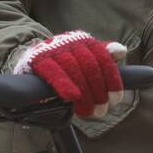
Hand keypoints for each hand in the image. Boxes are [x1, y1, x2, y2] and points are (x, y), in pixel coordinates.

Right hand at [12, 30, 126, 117]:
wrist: (31, 61)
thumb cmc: (64, 64)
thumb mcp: (85, 60)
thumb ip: (104, 57)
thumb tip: (121, 51)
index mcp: (84, 41)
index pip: (103, 58)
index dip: (112, 79)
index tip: (116, 99)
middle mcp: (70, 41)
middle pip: (90, 65)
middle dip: (99, 91)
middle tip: (102, 111)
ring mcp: (53, 48)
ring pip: (74, 69)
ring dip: (84, 93)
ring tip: (88, 111)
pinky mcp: (38, 59)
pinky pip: (53, 72)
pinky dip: (65, 84)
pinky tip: (72, 97)